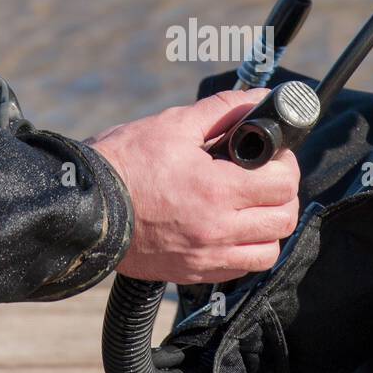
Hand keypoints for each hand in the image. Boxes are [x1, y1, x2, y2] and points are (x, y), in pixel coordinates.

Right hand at [89, 90, 300, 283]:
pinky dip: (248, 250)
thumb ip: (222, 111)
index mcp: (216, 189)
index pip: (282, 183)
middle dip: (283, 194)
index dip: (285, 164)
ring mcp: (206, 256)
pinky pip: (242, 268)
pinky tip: (232, 229)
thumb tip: (258, 99)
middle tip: (266, 178)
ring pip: (269, 250)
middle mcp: (217, 229)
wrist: (86, 206)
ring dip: (269, 227)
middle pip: (283, 219)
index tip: (274, 156)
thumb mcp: (174, 125)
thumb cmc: (125, 163)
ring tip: (252, 206)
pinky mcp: (193, 272)